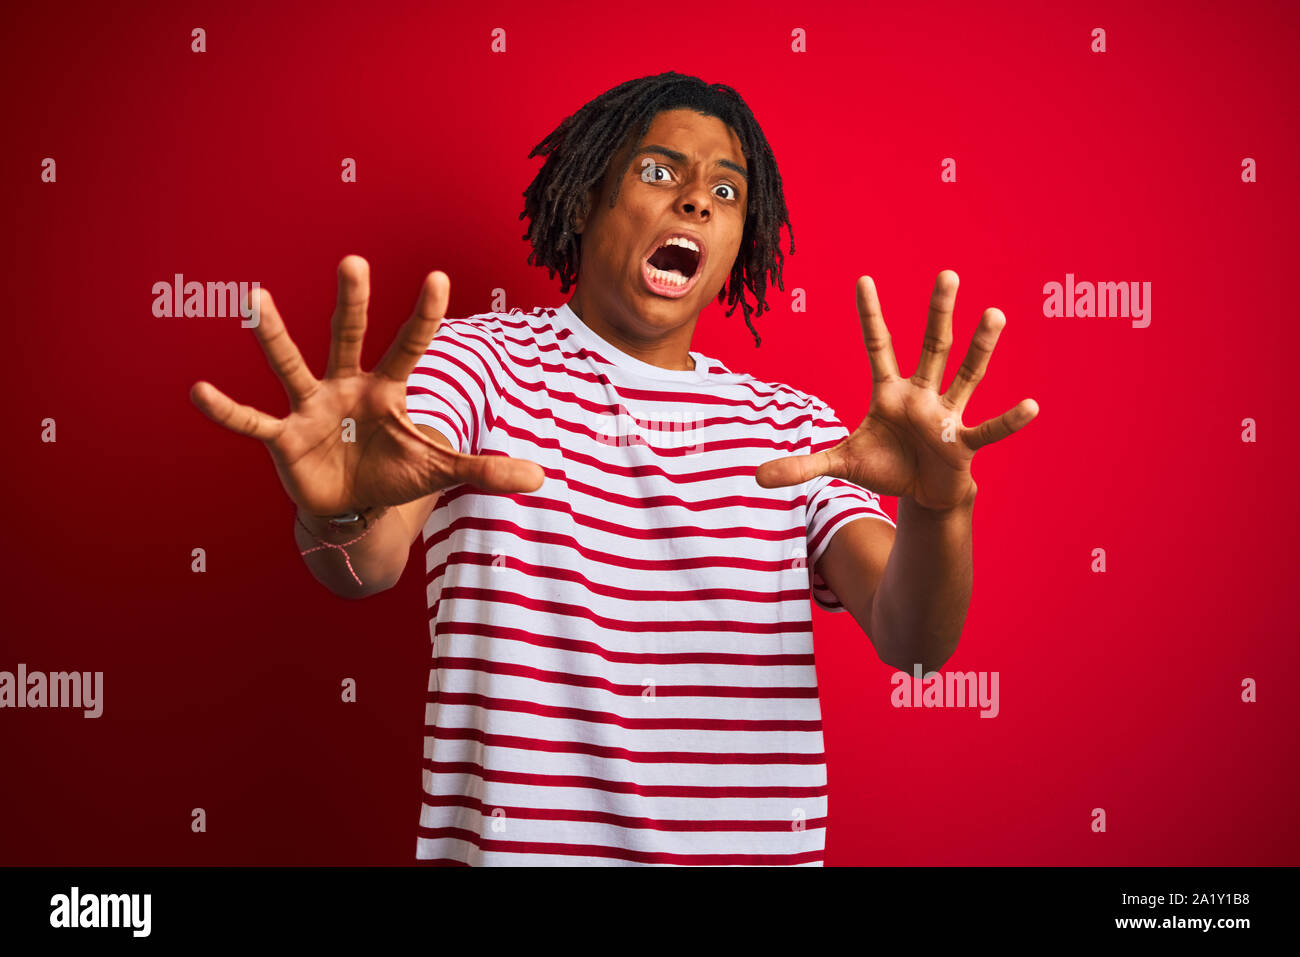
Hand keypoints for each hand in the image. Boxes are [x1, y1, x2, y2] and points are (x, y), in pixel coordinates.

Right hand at [189, 255, 544, 515]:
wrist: (351, 506)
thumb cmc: (394, 474)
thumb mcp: (440, 471)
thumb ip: (485, 469)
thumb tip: (543, 479)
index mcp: (387, 390)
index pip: (410, 346)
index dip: (423, 316)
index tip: (439, 278)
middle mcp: (347, 387)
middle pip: (350, 337)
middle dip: (352, 302)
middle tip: (354, 261)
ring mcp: (312, 408)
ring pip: (293, 365)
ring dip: (275, 336)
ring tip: (256, 299)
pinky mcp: (284, 437)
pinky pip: (252, 420)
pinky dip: (227, 410)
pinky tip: (199, 390)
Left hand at [754, 270, 1037, 510]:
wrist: (923, 494)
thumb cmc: (886, 467)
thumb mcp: (841, 464)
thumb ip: (802, 465)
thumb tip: (756, 475)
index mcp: (890, 393)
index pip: (877, 346)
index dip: (870, 316)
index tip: (863, 280)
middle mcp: (922, 395)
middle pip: (932, 346)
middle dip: (938, 312)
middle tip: (947, 274)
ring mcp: (947, 415)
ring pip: (965, 374)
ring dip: (981, 347)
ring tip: (995, 314)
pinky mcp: (965, 443)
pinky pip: (989, 428)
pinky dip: (1009, 420)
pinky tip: (1032, 406)